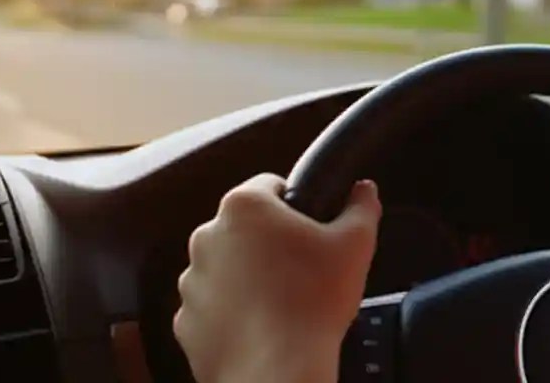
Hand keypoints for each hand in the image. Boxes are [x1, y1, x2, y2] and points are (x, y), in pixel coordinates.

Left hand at [174, 174, 380, 382]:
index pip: (270, 185)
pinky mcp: (186, 320)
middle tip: (303, 268)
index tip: (312, 230)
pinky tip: (263, 325)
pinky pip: (213, 306)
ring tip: (283, 301)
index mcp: (244, 207)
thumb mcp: (355, 244)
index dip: (296, 206)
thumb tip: (364, 190)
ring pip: (226, 267)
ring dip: (248, 276)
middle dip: (270, 242)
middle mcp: (207, 237)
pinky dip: (233, 312)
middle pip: (245, 228)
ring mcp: (191, 281)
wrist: (277, 371)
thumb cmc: (314, 302)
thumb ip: (361, 206)